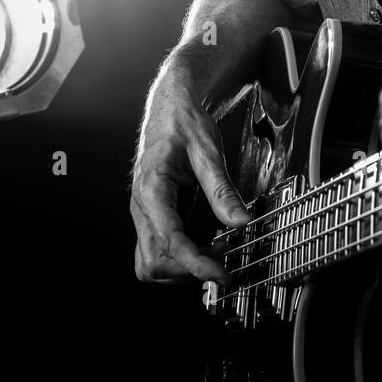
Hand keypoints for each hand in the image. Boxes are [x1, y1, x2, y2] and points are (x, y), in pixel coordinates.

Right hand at [131, 72, 250, 283]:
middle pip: (154, 261)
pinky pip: (153, 252)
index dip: (194, 262)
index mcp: (152, 187)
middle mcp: (141, 205)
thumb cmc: (183, 123)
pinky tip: (200, 249)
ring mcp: (143, 213)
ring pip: (149, 263)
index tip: (220, 273)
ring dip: (180, 269)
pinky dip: (176, 260)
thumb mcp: (208, 151)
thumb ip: (222, 189)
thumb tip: (240, 221)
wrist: (169, 109)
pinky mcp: (150, 216)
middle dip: (188, 270)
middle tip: (222, 262)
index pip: (169, 239)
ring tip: (213, 254)